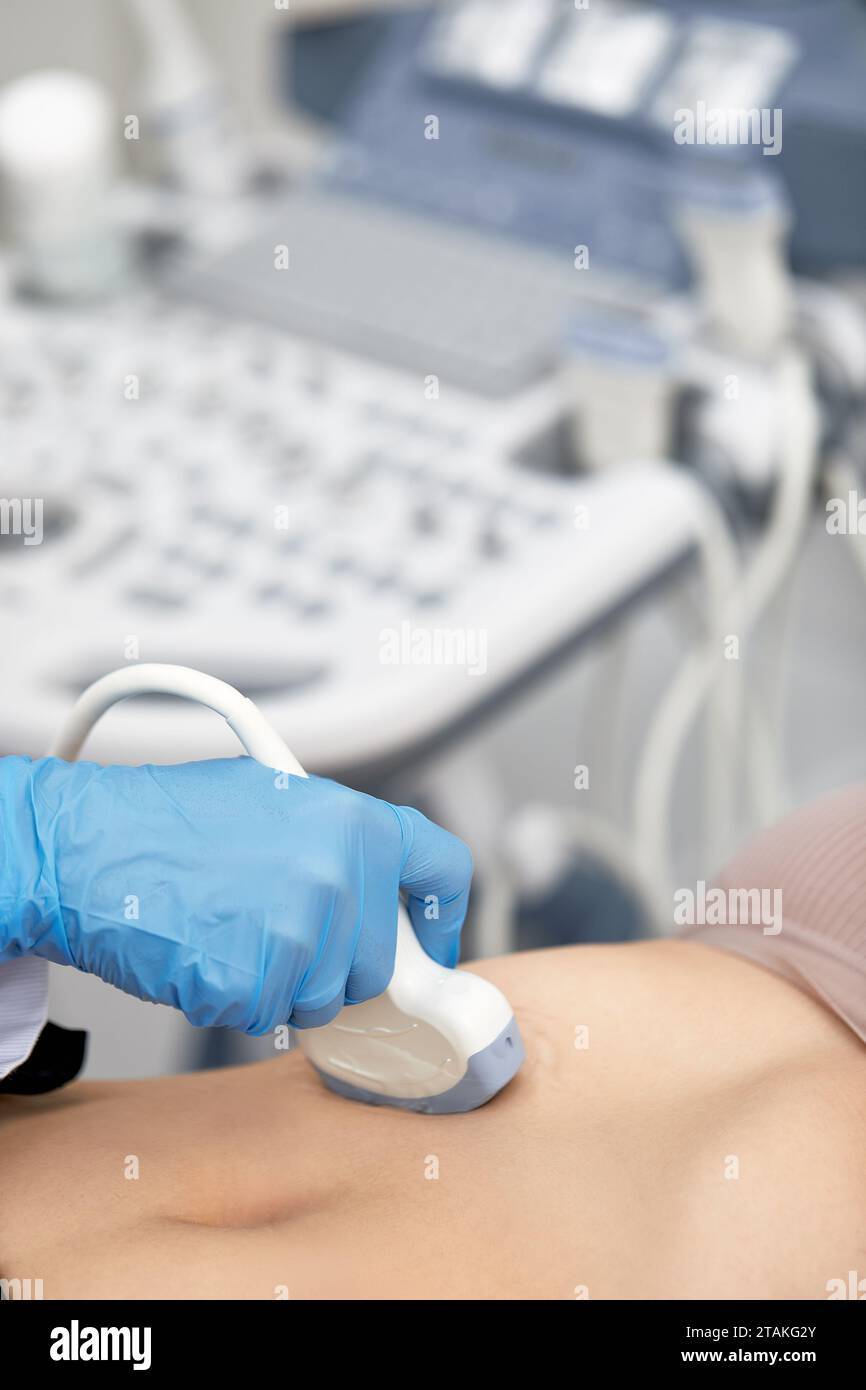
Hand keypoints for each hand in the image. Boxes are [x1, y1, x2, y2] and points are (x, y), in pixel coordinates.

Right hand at [0, 755, 471, 1032]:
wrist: (86, 847)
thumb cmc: (165, 821)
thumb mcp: (270, 797)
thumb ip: (333, 839)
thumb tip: (368, 881)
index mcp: (355, 822)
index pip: (443, 871)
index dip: (441, 917)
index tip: (433, 944)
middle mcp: (342, 877)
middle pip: (375, 963)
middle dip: (334, 964)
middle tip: (277, 934)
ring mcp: (302, 935)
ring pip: (320, 997)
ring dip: (281, 984)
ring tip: (228, 931)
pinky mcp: (256, 985)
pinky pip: (264, 1015)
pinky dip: (233, 998)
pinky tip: (202, 951)